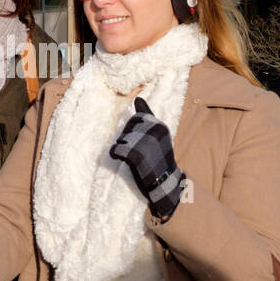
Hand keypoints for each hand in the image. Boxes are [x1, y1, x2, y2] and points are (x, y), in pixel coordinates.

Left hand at [109, 97, 185, 220]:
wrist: (164, 183)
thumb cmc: (159, 158)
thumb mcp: (157, 134)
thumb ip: (147, 115)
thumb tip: (138, 97)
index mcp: (159, 125)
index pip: (136, 118)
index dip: (134, 131)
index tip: (144, 143)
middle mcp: (153, 131)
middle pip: (127, 129)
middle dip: (128, 140)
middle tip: (140, 154)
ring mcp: (144, 143)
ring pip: (120, 139)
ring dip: (123, 149)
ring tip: (136, 159)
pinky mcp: (134, 155)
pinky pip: (115, 150)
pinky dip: (116, 155)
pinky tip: (124, 160)